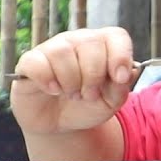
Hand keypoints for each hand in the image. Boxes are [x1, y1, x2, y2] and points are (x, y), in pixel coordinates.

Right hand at [10, 27, 135, 135]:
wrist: (59, 124)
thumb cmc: (87, 106)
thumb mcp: (110, 102)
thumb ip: (121, 88)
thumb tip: (130, 71)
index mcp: (103, 46)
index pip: (116, 36)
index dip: (121, 55)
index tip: (120, 78)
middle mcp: (78, 41)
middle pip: (90, 43)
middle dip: (93, 76)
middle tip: (89, 95)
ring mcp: (53, 48)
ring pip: (63, 52)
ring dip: (71, 81)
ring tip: (71, 94)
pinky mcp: (30, 61)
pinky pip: (37, 63)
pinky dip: (47, 80)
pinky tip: (53, 90)